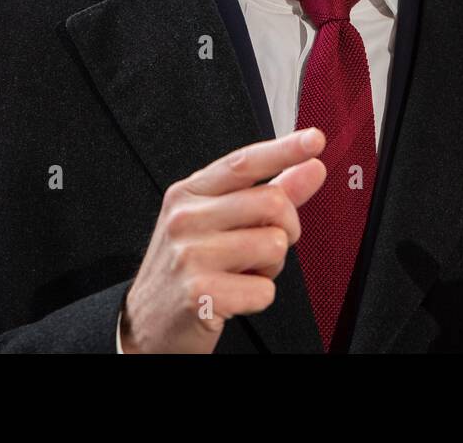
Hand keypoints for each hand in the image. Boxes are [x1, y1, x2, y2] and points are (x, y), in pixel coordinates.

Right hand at [120, 128, 326, 352]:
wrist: (148, 322)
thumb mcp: (220, 222)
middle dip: (285, 229)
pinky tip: (234, 295)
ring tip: (242, 272)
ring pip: (274, 246)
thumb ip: (269, 192)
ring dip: (271, 267)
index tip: (314, 140)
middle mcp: (186, 218)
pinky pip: (265, 290)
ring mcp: (190, 255)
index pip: (244, 162)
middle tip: (264, 247)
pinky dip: (259, 298)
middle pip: (272, 203)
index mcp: (190, 193)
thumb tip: (311, 167)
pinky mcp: (200, 293)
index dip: (284, 149)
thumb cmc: (189, 268)